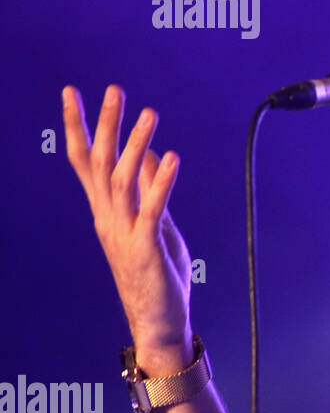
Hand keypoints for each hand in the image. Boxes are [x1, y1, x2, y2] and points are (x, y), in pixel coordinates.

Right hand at [63, 84, 194, 370]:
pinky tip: (174, 157)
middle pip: (100, 163)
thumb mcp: (156, 225)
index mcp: (107, 212)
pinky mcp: (145, 247)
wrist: (157, 322)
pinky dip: (162, 182)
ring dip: (137, 144)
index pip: (87, 162)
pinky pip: (152, 209)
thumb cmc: (157, 274)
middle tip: (113, 89)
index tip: (72, 93)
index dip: (78, 126)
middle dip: (106, 124)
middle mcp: (109, 218)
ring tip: (150, 112)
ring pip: (123, 180)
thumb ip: (151, 191)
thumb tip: (156, 154)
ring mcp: (124, 233)